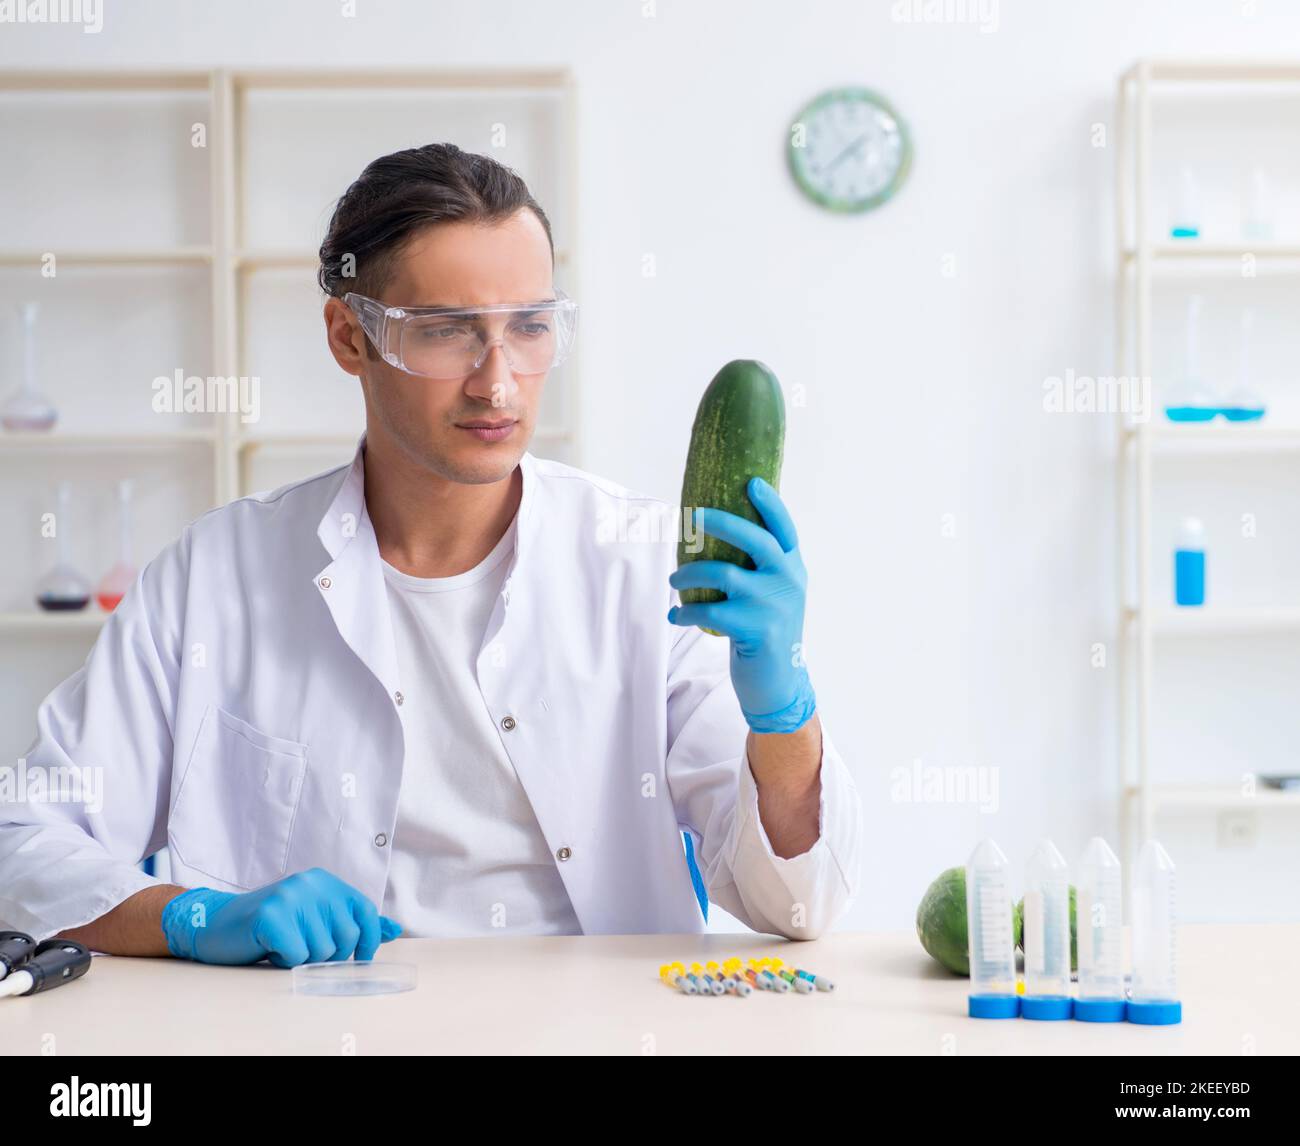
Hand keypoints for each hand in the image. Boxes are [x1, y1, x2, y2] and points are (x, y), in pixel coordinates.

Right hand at [161, 868, 401, 966]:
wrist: (217, 924)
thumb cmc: (271, 926)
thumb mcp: (316, 919)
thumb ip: (353, 922)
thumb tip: (394, 930)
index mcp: (326, 882)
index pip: (365, 912)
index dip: (366, 941)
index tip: (356, 958)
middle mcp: (312, 884)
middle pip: (346, 937)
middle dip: (328, 955)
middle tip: (302, 948)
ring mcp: (291, 897)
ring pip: (322, 950)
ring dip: (303, 958)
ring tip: (283, 944)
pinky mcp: (271, 916)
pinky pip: (297, 955)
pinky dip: (285, 961)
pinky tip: (270, 948)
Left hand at [667, 476, 816, 733]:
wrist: (778, 683)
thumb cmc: (766, 633)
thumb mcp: (773, 596)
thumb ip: (759, 570)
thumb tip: (719, 536)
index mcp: (794, 569)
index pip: (785, 528)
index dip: (770, 503)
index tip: (751, 482)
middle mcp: (788, 581)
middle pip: (753, 539)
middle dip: (720, 522)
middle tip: (691, 517)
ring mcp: (773, 605)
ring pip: (722, 574)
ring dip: (690, 573)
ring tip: (674, 577)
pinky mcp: (756, 629)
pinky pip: (709, 610)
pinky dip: (685, 610)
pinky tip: (674, 613)